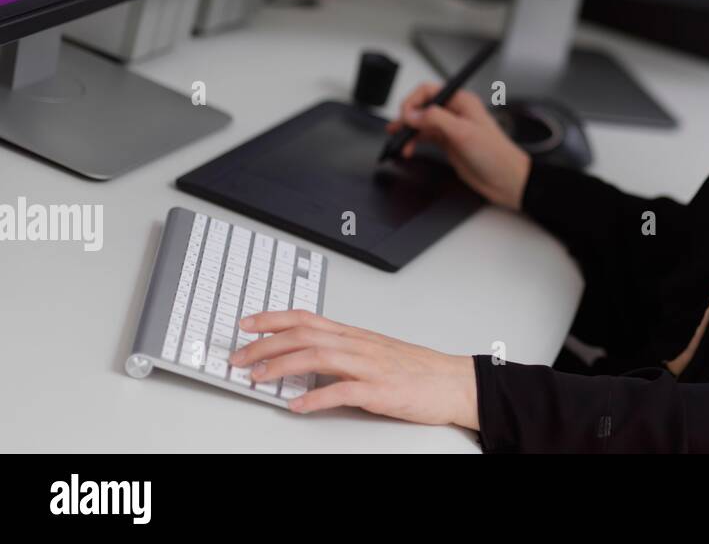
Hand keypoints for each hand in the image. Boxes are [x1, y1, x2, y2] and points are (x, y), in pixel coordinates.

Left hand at [229, 310, 478, 429]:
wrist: (454, 382)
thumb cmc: (417, 370)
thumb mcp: (375, 353)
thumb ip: (342, 354)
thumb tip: (305, 360)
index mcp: (355, 336)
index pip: (307, 318)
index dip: (273, 319)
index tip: (246, 323)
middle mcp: (359, 345)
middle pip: (304, 335)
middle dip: (264, 344)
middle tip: (237, 355)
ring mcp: (369, 366)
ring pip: (318, 356)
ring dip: (281, 366)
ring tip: (256, 377)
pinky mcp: (380, 391)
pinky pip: (343, 391)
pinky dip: (316, 398)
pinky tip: (297, 406)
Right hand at [387, 83, 530, 210]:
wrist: (506, 179)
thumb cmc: (495, 154)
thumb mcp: (463, 132)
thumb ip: (436, 119)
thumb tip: (413, 113)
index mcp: (462, 102)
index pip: (429, 91)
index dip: (413, 101)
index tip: (404, 116)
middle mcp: (456, 112)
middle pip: (422, 107)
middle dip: (407, 118)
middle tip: (396, 130)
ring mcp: (451, 128)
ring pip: (421, 124)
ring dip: (408, 132)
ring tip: (399, 143)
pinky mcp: (449, 143)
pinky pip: (425, 138)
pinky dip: (414, 142)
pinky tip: (409, 150)